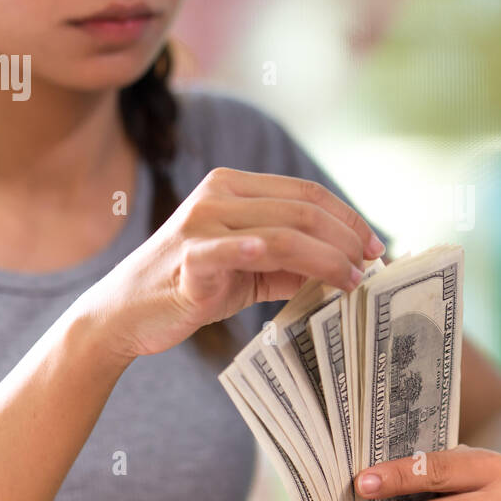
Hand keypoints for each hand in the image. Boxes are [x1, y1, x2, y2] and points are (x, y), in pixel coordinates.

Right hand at [77, 166, 384, 359]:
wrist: (125, 314)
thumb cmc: (190, 288)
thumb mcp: (248, 269)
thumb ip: (291, 263)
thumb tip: (347, 269)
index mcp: (233, 186)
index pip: (306, 193)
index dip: (347, 217)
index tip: (375, 246)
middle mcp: (218, 195)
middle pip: (302, 209)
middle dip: (346, 239)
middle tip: (370, 266)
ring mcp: (201, 225)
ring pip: (284, 232)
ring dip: (327, 258)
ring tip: (350, 281)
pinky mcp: (188, 258)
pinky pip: (234, 251)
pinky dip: (262, 254)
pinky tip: (298, 269)